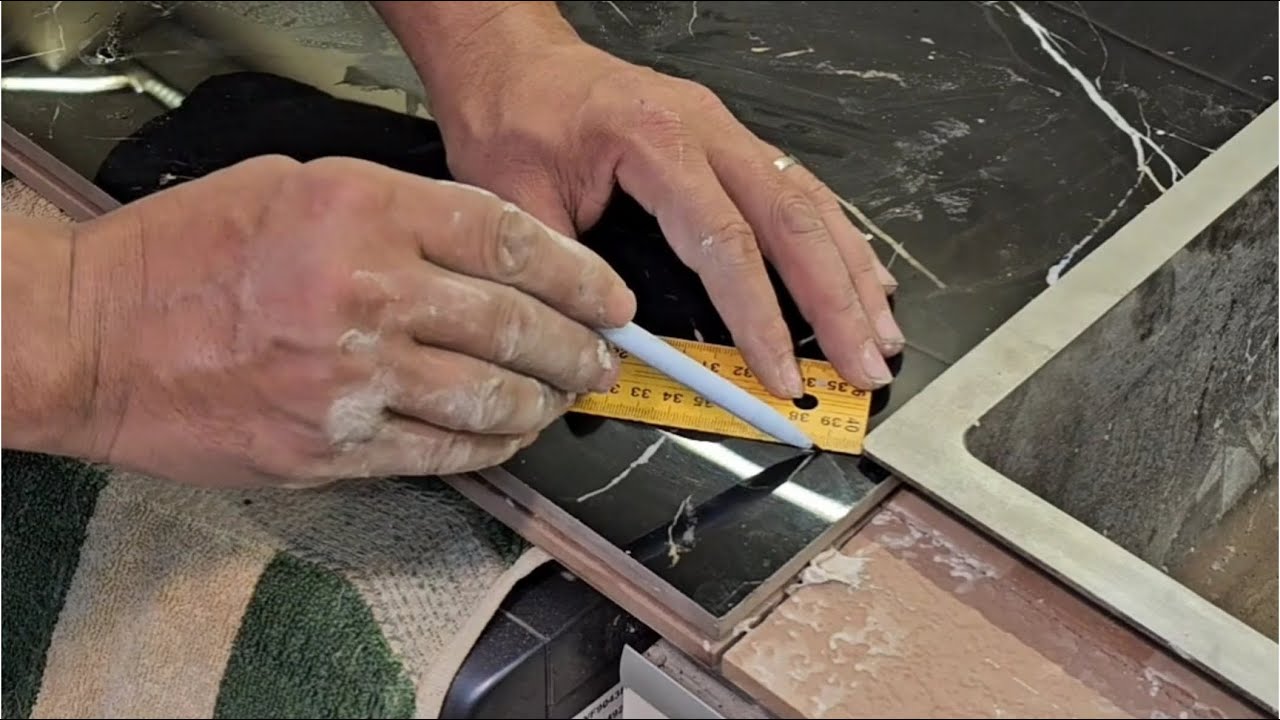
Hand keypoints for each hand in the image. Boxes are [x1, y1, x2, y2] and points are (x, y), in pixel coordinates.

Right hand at [64, 156, 634, 487]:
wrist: (90, 337)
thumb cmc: (181, 257)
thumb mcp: (295, 189)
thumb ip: (397, 214)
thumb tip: (489, 255)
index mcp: (362, 211)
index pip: (509, 240)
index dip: (579, 275)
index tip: (609, 297)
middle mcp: (365, 290)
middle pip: (515, 323)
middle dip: (578, 348)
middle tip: (602, 360)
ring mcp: (349, 375)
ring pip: (488, 397)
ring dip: (542, 404)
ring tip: (561, 402)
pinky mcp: (329, 443)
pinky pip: (438, 452)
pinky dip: (487, 447)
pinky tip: (506, 438)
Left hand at [426, 38, 902, 397]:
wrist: (513, 57)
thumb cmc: (514, 114)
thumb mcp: (517, 200)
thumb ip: (563, 276)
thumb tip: (607, 350)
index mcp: (655, 140)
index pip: (726, 242)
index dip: (760, 317)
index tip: (781, 374)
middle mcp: (706, 130)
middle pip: (793, 221)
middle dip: (837, 302)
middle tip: (865, 366)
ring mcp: (726, 133)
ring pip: (810, 203)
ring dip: (851, 273)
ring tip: (879, 332)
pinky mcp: (730, 144)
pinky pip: (799, 192)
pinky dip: (836, 240)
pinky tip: (861, 276)